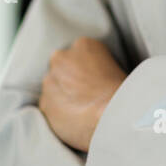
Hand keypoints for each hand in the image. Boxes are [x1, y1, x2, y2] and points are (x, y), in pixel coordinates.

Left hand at [38, 36, 127, 152]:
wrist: (111, 115)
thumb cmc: (121, 93)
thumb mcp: (117, 68)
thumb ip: (99, 66)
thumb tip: (95, 78)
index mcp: (83, 45)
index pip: (79, 54)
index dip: (86, 70)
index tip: (93, 81)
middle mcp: (61, 58)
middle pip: (61, 67)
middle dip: (69, 80)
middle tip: (85, 95)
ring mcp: (50, 80)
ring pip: (53, 87)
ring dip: (62, 96)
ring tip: (80, 110)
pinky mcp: (44, 103)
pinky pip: (50, 107)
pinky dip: (58, 112)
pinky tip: (74, 119)